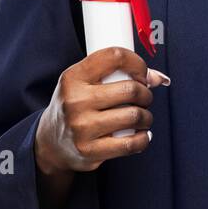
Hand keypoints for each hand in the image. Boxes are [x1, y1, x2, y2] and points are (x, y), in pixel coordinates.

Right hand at [35, 46, 169, 175]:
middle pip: (130, 89)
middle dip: (146, 93)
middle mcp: (75, 101)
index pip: (114, 56)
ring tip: (142, 117)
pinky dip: (144, 138)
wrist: (50, 142)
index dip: (137, 62)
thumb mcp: (83, 83)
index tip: (142, 73)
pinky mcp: (90, 151)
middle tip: (144, 98)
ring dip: (146, 116)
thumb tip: (157, 78)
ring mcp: (82, 128)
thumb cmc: (74, 106)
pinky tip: (141, 134)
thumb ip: (115, 75)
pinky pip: (131, 144)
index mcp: (73, 78)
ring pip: (134, 116)